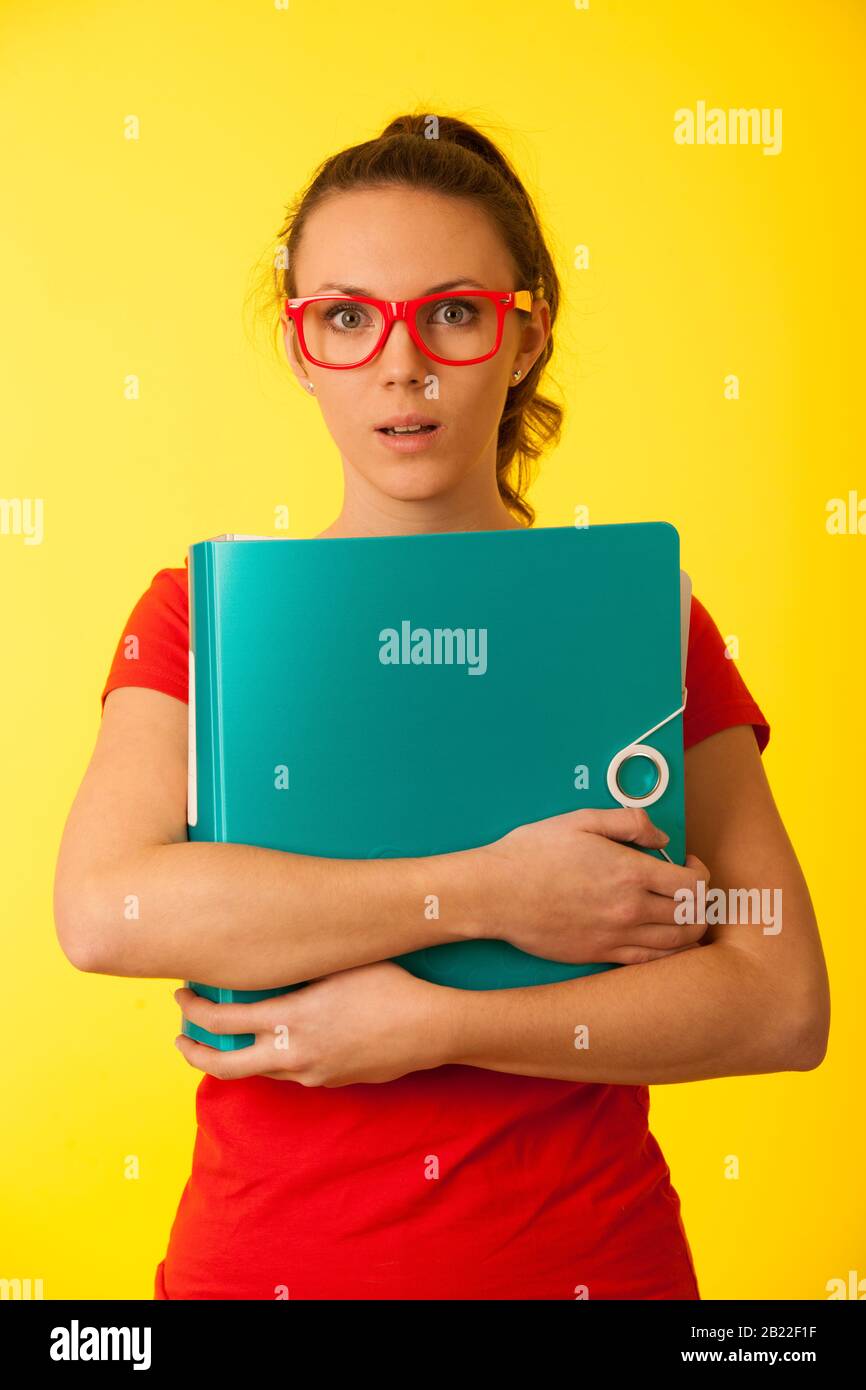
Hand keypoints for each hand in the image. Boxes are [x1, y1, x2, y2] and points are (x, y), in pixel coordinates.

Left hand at [172, 960, 451, 1085]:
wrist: (430, 1028)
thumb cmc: (389, 984)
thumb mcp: (338, 963)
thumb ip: (298, 968)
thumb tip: (266, 958)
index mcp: (290, 1018)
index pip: (221, 1021)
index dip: (193, 1010)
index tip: (183, 995)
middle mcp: (292, 1052)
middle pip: (224, 1065)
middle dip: (193, 1052)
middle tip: (179, 1038)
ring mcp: (311, 1072)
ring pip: (257, 1070)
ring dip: (235, 1057)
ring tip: (228, 1039)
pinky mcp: (331, 1082)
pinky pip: (291, 1073)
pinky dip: (274, 1059)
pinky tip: (283, 1041)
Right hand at [476, 806, 710, 965]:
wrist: (496, 893)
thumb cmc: (533, 853)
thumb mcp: (581, 819)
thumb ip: (629, 821)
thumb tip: (661, 838)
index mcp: (629, 872)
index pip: (692, 883)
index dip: (699, 872)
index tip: (688, 863)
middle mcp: (629, 908)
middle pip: (692, 915)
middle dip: (700, 900)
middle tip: (689, 889)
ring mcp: (615, 936)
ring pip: (677, 943)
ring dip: (690, 928)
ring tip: (681, 913)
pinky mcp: (599, 954)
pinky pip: (649, 961)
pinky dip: (668, 953)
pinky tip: (664, 939)